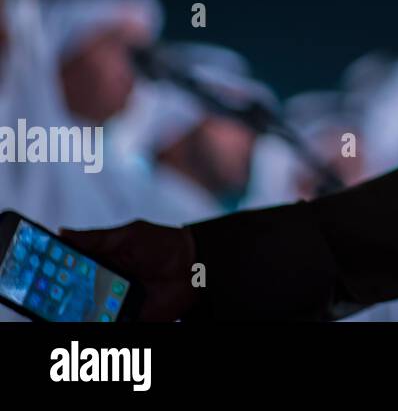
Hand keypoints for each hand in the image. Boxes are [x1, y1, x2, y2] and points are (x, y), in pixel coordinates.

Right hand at [60, 220, 200, 321]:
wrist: (197, 265)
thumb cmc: (164, 244)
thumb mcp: (129, 235)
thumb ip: (96, 238)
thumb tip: (62, 232)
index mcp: (101, 262)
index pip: (70, 272)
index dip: (54, 276)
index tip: (41, 279)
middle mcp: (105, 284)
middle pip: (74, 297)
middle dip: (63, 300)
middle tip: (52, 300)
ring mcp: (115, 303)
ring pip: (89, 314)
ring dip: (80, 314)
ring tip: (72, 313)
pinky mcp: (130, 318)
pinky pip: (110, 325)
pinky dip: (101, 324)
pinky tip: (95, 320)